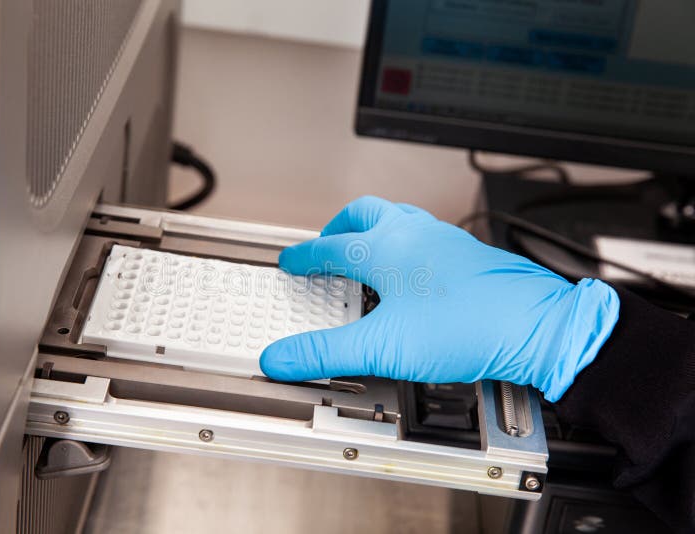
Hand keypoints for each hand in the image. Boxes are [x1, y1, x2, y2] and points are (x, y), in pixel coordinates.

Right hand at [260, 196, 618, 401]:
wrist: (537, 327)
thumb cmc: (470, 326)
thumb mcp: (383, 347)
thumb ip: (325, 353)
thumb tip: (281, 357)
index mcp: (385, 248)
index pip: (328, 247)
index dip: (304, 257)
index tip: (292, 262)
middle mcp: (414, 233)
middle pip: (363, 213)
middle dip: (337, 227)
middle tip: (325, 244)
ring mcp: (445, 239)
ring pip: (398, 216)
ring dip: (374, 229)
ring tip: (366, 253)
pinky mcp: (468, 254)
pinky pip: (426, 234)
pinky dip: (406, 244)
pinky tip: (413, 274)